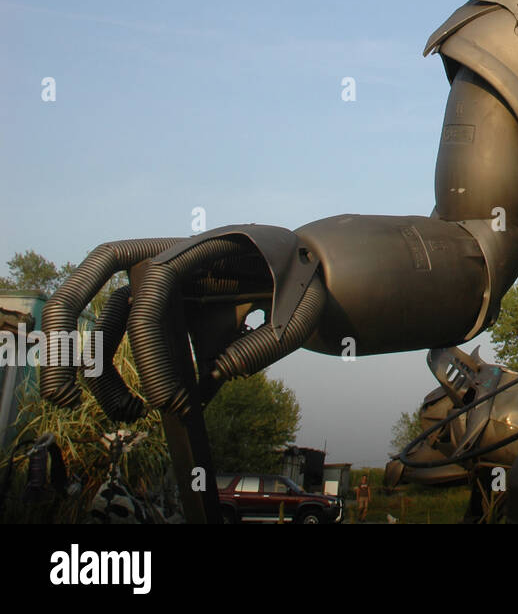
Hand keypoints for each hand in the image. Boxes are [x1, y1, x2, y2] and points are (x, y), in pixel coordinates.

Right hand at [39, 226, 322, 420]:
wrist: (307, 270)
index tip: (164, 402)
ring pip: (110, 320)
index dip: (151, 345)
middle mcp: (174, 262)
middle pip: (104, 293)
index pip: (154, 285)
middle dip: (70, 341)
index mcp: (207, 248)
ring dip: (101, 369)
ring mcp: (166, 284)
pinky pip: (139, 337)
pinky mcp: (168, 307)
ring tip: (124, 416)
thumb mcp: (308, 307)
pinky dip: (137, 371)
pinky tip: (153, 406)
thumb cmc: (307, 281)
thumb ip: (269, 341)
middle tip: (62, 399)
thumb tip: (215, 375)